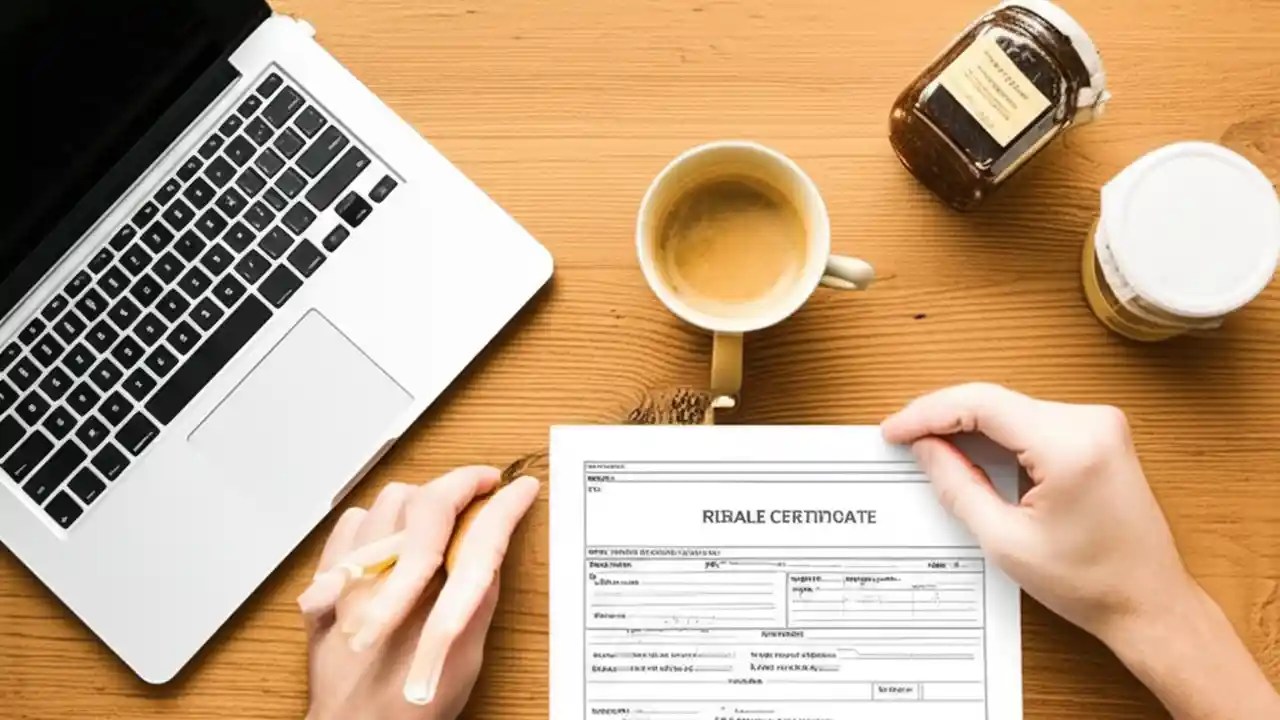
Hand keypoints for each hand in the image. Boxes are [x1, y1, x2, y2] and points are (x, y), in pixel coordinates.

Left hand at [299, 467, 539, 719]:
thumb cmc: (407, 705)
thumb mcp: (464, 656)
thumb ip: (476, 597)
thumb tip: (493, 545)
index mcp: (425, 596)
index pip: (473, 529)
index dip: (502, 504)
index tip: (521, 489)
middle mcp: (382, 577)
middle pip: (426, 500)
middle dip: (461, 485)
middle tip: (487, 487)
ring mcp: (350, 573)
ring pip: (387, 502)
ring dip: (421, 499)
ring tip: (443, 512)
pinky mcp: (328, 579)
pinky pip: (351, 523)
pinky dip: (377, 517)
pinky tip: (393, 536)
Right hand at [881, 384, 1279, 719]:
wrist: (1148, 602)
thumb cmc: (1092, 582)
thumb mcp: (1005, 540)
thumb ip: (957, 485)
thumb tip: (926, 448)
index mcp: (1071, 446)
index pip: (981, 403)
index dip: (928, 413)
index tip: (895, 429)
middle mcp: (1090, 422)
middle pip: (994, 400)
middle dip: (943, 417)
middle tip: (903, 438)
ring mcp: (1099, 423)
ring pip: (1010, 406)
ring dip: (968, 424)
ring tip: (929, 446)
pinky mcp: (1099, 432)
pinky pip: (1032, 418)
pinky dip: (996, 431)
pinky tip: (968, 448)